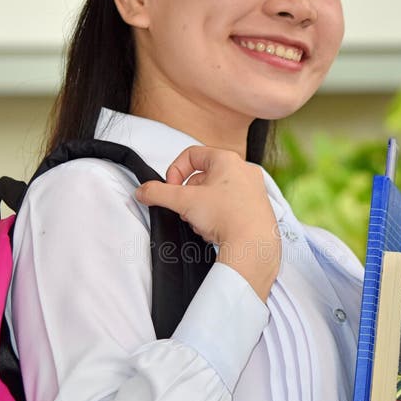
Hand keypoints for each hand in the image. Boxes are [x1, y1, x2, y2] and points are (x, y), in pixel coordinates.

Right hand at [135, 145, 280, 300]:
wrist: (254, 245)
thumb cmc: (227, 216)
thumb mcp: (183, 201)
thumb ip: (158, 193)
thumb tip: (143, 191)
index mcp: (227, 160)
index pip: (191, 155)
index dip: (175, 171)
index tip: (171, 189)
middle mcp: (243, 171)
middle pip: (203, 176)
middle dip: (189, 196)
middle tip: (186, 210)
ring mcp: (253, 189)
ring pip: (215, 194)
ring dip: (202, 208)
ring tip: (202, 223)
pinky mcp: (257, 208)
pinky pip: (229, 207)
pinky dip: (218, 217)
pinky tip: (216, 231)